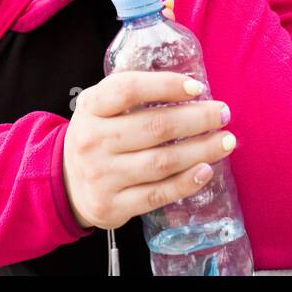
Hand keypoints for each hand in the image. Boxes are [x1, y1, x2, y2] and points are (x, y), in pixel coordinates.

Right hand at [62, 71, 234, 230]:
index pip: (128, 89)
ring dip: (201, 150)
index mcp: (90, 107)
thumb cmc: (97, 136)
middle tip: (222, 114)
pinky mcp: (112, 205)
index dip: (165, 86)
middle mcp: (92, 140)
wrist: (66, 183)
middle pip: (154, 127)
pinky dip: (186, 182)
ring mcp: (101, 175)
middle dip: (197, 119)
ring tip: (225, 141)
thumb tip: (189, 87)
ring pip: (161, 162)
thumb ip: (132, 93)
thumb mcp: (100, 106)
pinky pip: (157, 194)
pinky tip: (206, 170)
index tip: (197, 88)